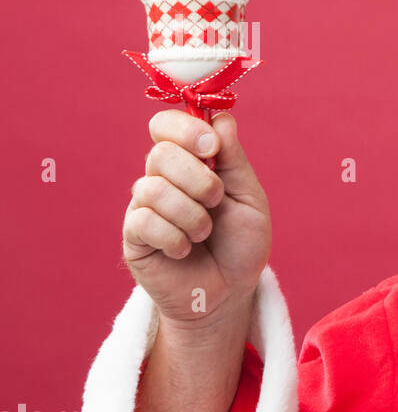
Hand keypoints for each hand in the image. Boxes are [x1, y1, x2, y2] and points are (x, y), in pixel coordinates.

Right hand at [122, 110, 271, 328]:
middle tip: (217, 201)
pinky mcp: (133, 236)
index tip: (211, 147)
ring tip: (204, 233)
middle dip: (199, 179)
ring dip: (191, 215)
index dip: (186, 129)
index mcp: (190, 162)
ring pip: (153, 189)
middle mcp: (162, 178)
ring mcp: (144, 206)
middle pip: (160, 153)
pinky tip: (185, 251)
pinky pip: (144, 221)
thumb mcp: (250, 198)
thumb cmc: (241, 245)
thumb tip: (221, 118)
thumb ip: (234, 159)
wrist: (230, 292)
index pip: (166, 125)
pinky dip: (175, 238)